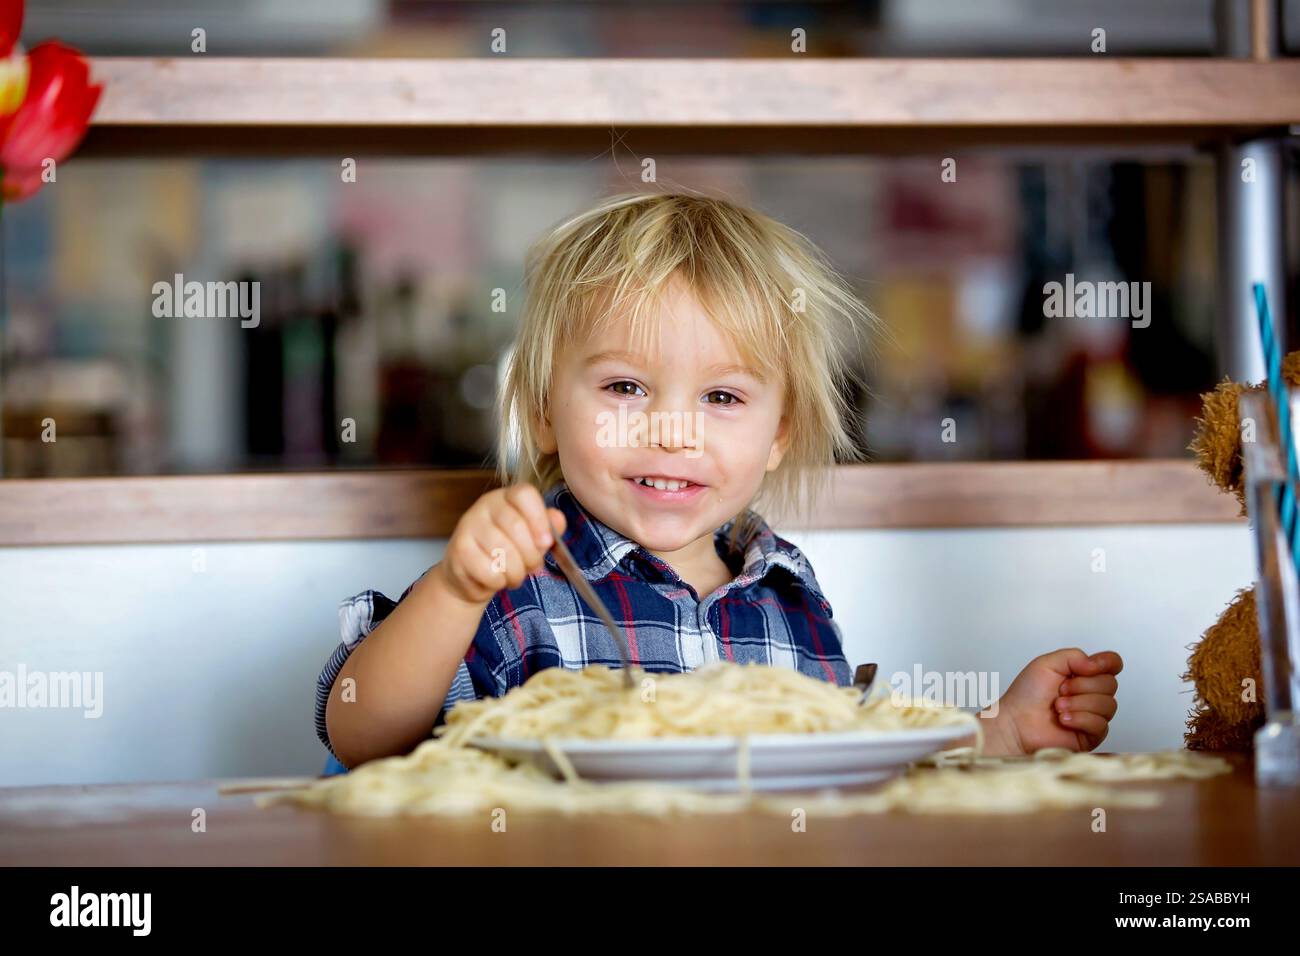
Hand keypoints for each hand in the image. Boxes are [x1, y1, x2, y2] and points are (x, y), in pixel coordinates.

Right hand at [432, 483, 566, 605]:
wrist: (470, 576)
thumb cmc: (506, 553)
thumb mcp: (531, 538)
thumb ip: (548, 527)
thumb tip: (557, 519)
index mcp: (506, 498)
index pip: (524, 494)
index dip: (539, 519)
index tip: (546, 541)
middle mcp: (484, 506)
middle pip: (516, 526)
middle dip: (531, 555)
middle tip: (533, 567)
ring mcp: (468, 526)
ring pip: (502, 552)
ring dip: (516, 573)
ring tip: (514, 575)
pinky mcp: (458, 550)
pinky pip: (489, 571)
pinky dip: (498, 582)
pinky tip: (496, 579)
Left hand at [982, 648, 1122, 754]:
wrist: (1015, 723)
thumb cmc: (1026, 695)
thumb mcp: (1047, 664)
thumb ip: (1074, 656)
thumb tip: (1096, 664)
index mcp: (1082, 674)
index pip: (1112, 664)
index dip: (1108, 663)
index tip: (1090, 666)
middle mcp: (1091, 693)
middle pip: (1111, 684)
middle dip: (1083, 685)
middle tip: (1060, 690)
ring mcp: (1093, 714)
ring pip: (1108, 705)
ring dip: (1078, 703)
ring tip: (1058, 707)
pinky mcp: (1091, 735)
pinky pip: (1100, 724)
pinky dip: (1079, 719)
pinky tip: (1063, 720)